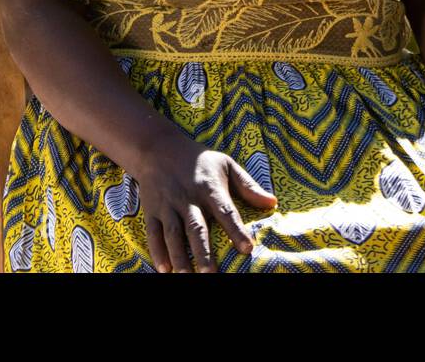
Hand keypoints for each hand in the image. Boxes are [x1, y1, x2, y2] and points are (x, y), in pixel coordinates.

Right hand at [133, 134, 277, 272]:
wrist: (158, 148)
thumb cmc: (198, 159)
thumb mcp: (226, 164)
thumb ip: (248, 185)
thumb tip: (272, 203)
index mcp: (209, 188)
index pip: (225, 211)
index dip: (236, 230)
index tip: (247, 248)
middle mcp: (188, 198)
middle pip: (196, 228)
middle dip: (203, 252)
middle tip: (211, 274)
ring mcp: (168, 205)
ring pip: (173, 234)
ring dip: (180, 257)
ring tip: (187, 276)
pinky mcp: (152, 210)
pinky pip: (154, 233)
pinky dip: (157, 252)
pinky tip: (165, 269)